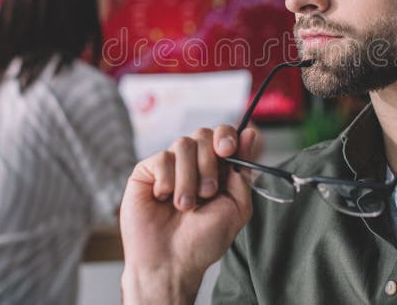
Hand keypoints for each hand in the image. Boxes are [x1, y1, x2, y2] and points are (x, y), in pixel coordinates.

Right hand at [120, 125, 257, 303]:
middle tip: (208, 192)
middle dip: (209, 162)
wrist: (171, 263)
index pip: (222, 134)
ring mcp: (169, 167)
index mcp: (216, 169)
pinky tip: (164, 200)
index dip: (226, 135)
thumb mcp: (237, 208)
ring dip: (189, 178)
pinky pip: (161, 158)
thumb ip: (244, 172)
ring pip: (183, 144)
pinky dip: (167, 181)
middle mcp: (193, 164)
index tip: (227, 149)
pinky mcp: (146, 172)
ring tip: (185, 206)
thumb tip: (250, 134)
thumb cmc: (202, 242)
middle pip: (203, 134)